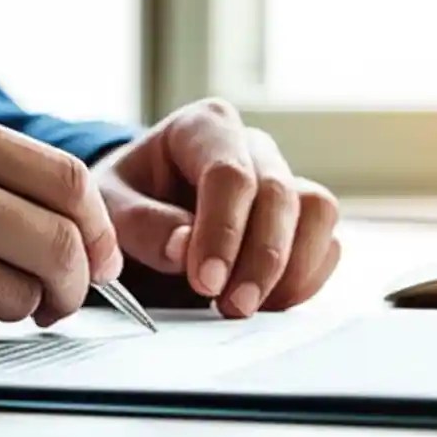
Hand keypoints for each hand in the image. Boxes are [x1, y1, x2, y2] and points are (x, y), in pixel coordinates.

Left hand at [94, 98, 340, 316]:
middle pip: (279, 194)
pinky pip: (326, 242)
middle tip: (230, 307)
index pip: (229, 173)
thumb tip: (184, 247)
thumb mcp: (110, 209)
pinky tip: (265, 303)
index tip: (205, 281)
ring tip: (249, 306)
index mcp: (203, 128)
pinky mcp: (301, 217)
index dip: (223, 230)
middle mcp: (252, 147)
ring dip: (291, 269)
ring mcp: (283, 179)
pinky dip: (303, 279)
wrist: (142, 214)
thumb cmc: (125, 202)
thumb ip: (142, 225)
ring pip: (317, 212)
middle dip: (259, 259)